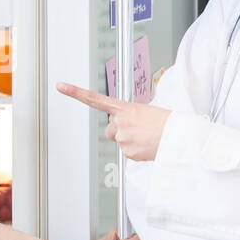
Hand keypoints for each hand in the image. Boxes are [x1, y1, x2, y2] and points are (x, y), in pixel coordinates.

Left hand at [55, 82, 170, 161]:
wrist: (179, 137)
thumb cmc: (167, 123)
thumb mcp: (146, 111)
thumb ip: (129, 116)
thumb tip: (124, 124)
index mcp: (124, 108)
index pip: (94, 99)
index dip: (75, 92)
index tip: (61, 86)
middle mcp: (119, 122)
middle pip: (110, 129)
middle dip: (120, 130)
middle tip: (138, 129)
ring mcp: (122, 138)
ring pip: (119, 141)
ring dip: (129, 140)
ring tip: (147, 137)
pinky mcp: (127, 153)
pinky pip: (127, 152)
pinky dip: (136, 150)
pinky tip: (147, 145)